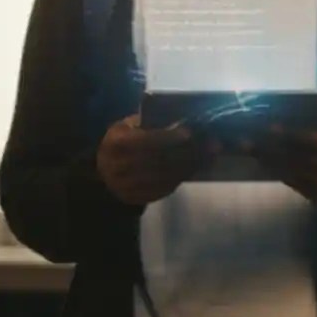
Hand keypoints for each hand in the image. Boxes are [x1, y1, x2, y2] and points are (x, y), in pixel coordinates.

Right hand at [96, 114, 218, 205]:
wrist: (106, 169)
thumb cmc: (124, 139)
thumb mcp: (130, 125)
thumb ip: (151, 122)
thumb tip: (185, 118)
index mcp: (115, 144)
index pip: (144, 141)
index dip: (167, 137)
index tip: (188, 133)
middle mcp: (118, 167)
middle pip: (159, 160)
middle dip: (187, 151)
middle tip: (211, 144)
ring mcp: (127, 187)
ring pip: (166, 176)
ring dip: (191, 165)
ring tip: (210, 154)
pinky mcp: (138, 198)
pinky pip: (166, 188)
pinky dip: (184, 176)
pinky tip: (197, 166)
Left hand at [252, 114, 316, 201]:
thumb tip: (287, 113)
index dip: (293, 134)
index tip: (271, 127)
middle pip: (303, 158)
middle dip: (276, 148)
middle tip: (253, 138)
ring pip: (296, 172)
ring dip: (271, 160)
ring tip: (253, 148)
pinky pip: (295, 183)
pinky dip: (277, 171)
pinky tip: (263, 161)